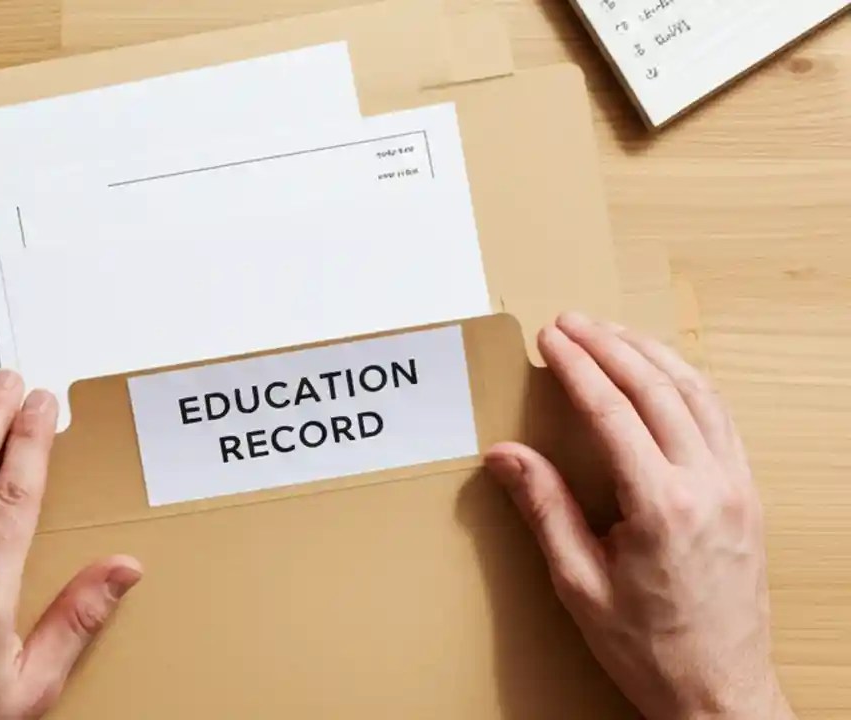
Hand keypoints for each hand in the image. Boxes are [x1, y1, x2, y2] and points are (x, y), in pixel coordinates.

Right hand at [485, 313, 792, 719]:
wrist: (719, 693)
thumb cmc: (649, 649)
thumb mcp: (578, 584)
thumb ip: (544, 509)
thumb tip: (506, 454)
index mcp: (660, 506)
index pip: (612, 411)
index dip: (576, 366)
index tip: (550, 339)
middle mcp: (707, 486)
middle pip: (656, 388)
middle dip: (609, 345)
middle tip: (571, 322)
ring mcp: (736, 488)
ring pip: (697, 394)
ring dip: (651, 354)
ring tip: (613, 332)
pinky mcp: (748, 497)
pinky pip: (721, 420)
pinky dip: (689, 384)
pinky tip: (665, 375)